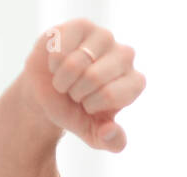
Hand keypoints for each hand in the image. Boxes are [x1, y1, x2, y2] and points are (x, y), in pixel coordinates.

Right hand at [19, 18, 145, 152]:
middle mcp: (125, 55)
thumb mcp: (94, 135)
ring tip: (67, 80)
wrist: (51, 95)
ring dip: (63, 80)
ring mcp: (104, 37)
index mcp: (135, 83)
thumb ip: (110, 141)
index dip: (91, 105)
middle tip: (76, 93)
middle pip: (93, 77)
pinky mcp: (81, 26)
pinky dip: (52, 64)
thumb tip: (109, 130)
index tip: (89, 106)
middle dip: (76, 92)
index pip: (111, 94)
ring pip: (74, 63)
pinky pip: (60, 49)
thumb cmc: (77, 113)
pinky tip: (57, 63)